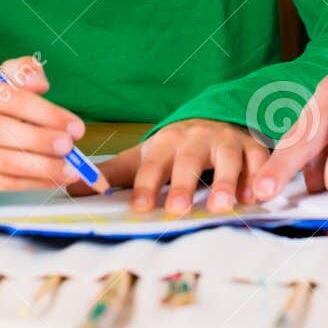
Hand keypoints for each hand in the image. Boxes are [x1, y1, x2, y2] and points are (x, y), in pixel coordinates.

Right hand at [0, 55, 106, 198]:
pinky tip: (52, 179)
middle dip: (43, 141)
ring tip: (68, 169)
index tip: (74, 126)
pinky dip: (33, 183)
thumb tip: (39, 82)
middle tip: (69, 147)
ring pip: (5, 162)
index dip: (46, 113)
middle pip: (5, 132)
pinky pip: (3, 183)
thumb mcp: (8, 81)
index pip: (12, 99)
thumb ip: (25, 72)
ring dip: (42, 167)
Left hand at [96, 119, 269, 215]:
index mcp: (165, 144)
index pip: (152, 165)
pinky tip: (254, 196)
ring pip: (226, 159)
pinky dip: (257, 176)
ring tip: (221, 207)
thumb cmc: (176, 148)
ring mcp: (225, 141)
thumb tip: (70, 188)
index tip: (140, 209)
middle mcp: (194, 140)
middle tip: (177, 210)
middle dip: (183, 184)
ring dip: (225, 182)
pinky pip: (257, 159)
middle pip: (188, 161)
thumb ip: (115, 174)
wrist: (216, 118)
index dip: (146, 186)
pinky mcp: (251, 145)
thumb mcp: (146, 156)